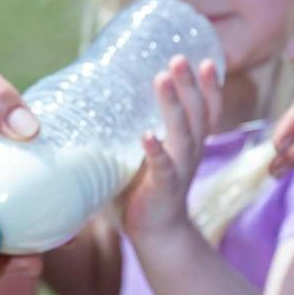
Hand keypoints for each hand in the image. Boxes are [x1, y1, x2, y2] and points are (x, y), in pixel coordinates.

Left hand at [119, 57, 220, 243]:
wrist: (157, 235)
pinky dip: (156, 152)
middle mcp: (190, 152)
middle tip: (177, 59)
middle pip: (196, 112)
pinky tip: (147, 136)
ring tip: (162, 79)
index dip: (210, 86)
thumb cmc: (143, 190)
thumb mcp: (138, 155)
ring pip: (183, 133)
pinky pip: (163, 168)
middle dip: (189, 84)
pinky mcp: (164, 188)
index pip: (206, 109)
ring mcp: (179, 169)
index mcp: (188, 142)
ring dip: (173, 105)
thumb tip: (84, 104)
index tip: (206, 60)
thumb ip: (124, 131)